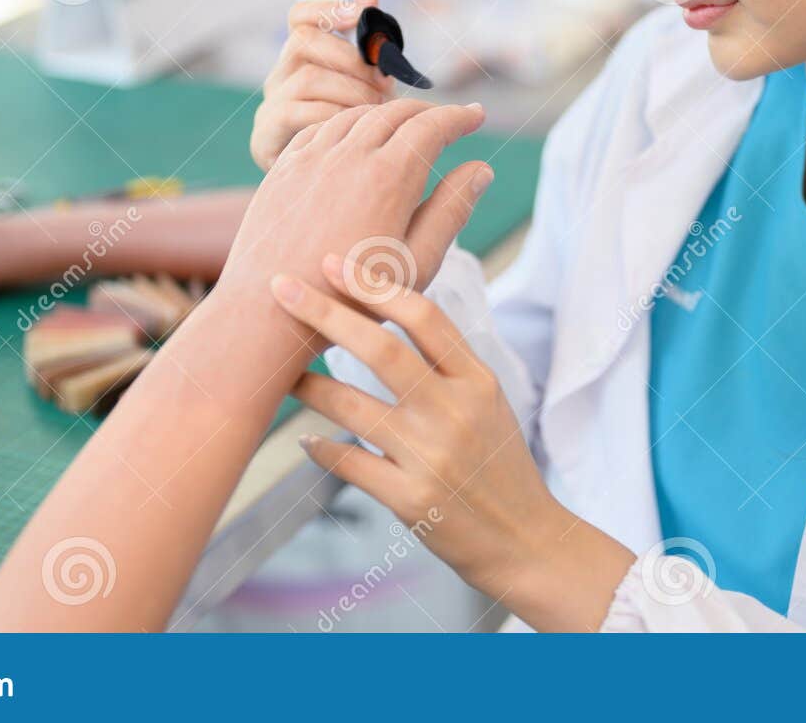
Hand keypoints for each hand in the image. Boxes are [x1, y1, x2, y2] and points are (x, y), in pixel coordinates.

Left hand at [213, 99, 493, 367]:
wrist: (267, 313)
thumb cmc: (349, 300)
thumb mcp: (415, 264)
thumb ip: (451, 212)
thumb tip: (481, 169)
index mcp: (389, 177)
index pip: (432, 126)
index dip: (459, 117)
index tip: (476, 115)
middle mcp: (348, 156)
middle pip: (396, 112)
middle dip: (428, 111)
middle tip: (449, 119)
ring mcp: (311, 159)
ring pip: (356, 114)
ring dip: (387, 112)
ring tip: (407, 125)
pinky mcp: (283, 169)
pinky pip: (320, 128)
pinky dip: (348, 122)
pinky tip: (356, 136)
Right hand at [251, 0, 394, 170]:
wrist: (332, 193)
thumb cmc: (355, 135)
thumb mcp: (369, 87)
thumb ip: (369, 46)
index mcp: (303, 60)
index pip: (300, 17)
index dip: (328, 7)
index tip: (361, 10)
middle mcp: (280, 77)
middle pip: (304, 42)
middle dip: (351, 58)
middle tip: (383, 81)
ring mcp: (269, 106)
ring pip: (309, 78)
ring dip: (352, 91)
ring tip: (378, 113)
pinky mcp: (265, 137)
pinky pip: (301, 114)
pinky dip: (335, 118)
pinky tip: (357, 131)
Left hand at [271, 257, 636, 630]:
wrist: (524, 541)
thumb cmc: (498, 465)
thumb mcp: (489, 403)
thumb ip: (446, 364)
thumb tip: (386, 313)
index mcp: (478, 381)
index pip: (423, 317)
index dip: (375, 286)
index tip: (334, 264)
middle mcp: (455, 413)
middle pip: (381, 349)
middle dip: (326, 313)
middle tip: (283, 288)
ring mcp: (431, 457)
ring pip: (352, 407)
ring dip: (308, 386)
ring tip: (281, 374)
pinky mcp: (410, 500)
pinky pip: (348, 464)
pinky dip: (321, 448)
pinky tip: (306, 439)